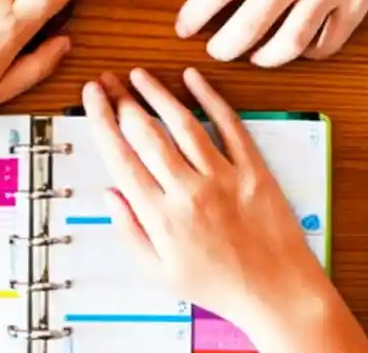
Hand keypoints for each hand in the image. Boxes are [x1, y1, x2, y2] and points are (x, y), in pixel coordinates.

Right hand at [82, 68, 367, 351]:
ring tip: (140, 75)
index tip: (92, 97)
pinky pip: (229, 125)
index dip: (101, 120)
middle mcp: (188, 191)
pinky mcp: (253, 170)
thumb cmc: (219, 285)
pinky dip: (210, 98)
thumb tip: (108, 194)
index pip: (120, 157)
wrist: (276, 292)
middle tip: (108, 80)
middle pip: (146, 134)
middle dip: (122, 101)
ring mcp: (222, 177)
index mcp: (161, 217)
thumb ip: (129, 231)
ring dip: (157, 93)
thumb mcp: (159, 272)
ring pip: (182, 123)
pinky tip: (193, 79)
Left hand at [177, 0, 367, 66]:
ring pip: (289, 44)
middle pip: (248, 28)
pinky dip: (310, 51)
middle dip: (224, 48)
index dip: (193, 15)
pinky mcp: (358, 0)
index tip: (183, 28)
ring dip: (265, 58)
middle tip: (215, 50)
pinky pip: (330, 42)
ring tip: (254, 55)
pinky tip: (298, 46)